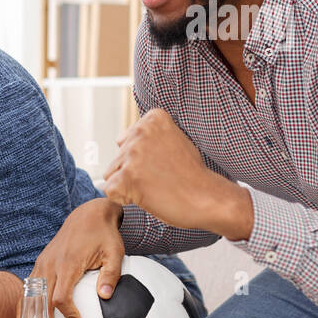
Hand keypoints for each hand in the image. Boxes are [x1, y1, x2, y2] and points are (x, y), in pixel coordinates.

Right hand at [22, 198, 124, 317]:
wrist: (87, 215)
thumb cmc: (105, 236)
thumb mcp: (115, 253)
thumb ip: (111, 275)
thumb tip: (106, 297)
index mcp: (68, 265)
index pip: (61, 297)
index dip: (68, 317)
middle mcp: (50, 266)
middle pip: (42, 302)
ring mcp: (42, 264)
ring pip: (31, 297)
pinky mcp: (40, 264)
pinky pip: (28, 289)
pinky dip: (24, 307)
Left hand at [102, 108, 252, 238]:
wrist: (207, 197)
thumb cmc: (191, 174)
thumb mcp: (173, 140)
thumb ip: (147, 136)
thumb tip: (119, 140)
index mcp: (153, 118)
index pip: (124, 141)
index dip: (140, 159)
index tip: (162, 163)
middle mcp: (141, 132)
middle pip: (117, 157)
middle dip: (132, 171)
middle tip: (160, 178)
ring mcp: (133, 154)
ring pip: (111, 173)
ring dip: (127, 184)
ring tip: (154, 186)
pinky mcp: (127, 177)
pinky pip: (109, 190)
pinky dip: (123, 198)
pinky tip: (146, 196)